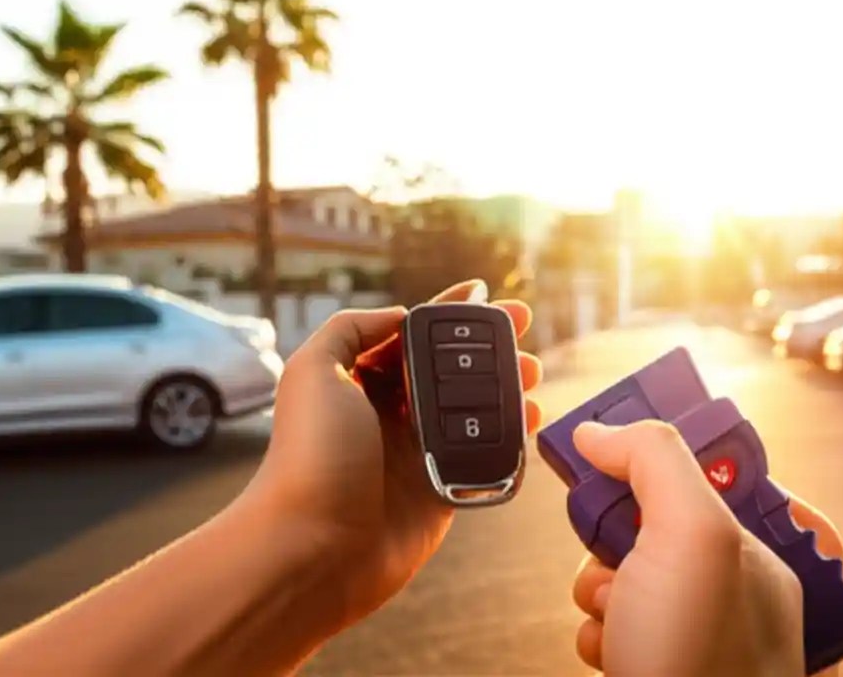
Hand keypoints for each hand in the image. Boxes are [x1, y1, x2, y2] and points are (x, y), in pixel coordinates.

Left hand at [246, 280, 543, 630]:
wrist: (316, 547)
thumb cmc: (311, 459)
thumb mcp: (313, 370)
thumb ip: (351, 329)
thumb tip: (399, 315)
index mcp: (358, 381)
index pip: (412, 335)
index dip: (449, 312)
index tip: (486, 294)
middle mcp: (390, 413)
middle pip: (451, 367)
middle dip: (488, 346)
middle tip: (522, 330)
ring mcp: (419, 452)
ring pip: (474, 408)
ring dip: (507, 385)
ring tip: (532, 372)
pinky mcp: (443, 489)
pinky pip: (485, 454)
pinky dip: (511, 434)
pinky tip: (529, 416)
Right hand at [568, 420, 842, 676]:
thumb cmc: (702, 665)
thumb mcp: (688, 537)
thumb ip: (653, 463)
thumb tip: (602, 431)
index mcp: (760, 551)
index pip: (713, 475)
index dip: (663, 464)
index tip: (619, 459)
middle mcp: (732, 590)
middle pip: (654, 521)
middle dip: (618, 536)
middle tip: (620, 556)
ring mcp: (694, 633)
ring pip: (624, 574)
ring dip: (599, 589)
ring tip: (616, 615)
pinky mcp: (656, 665)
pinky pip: (612, 625)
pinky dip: (598, 633)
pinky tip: (609, 651)